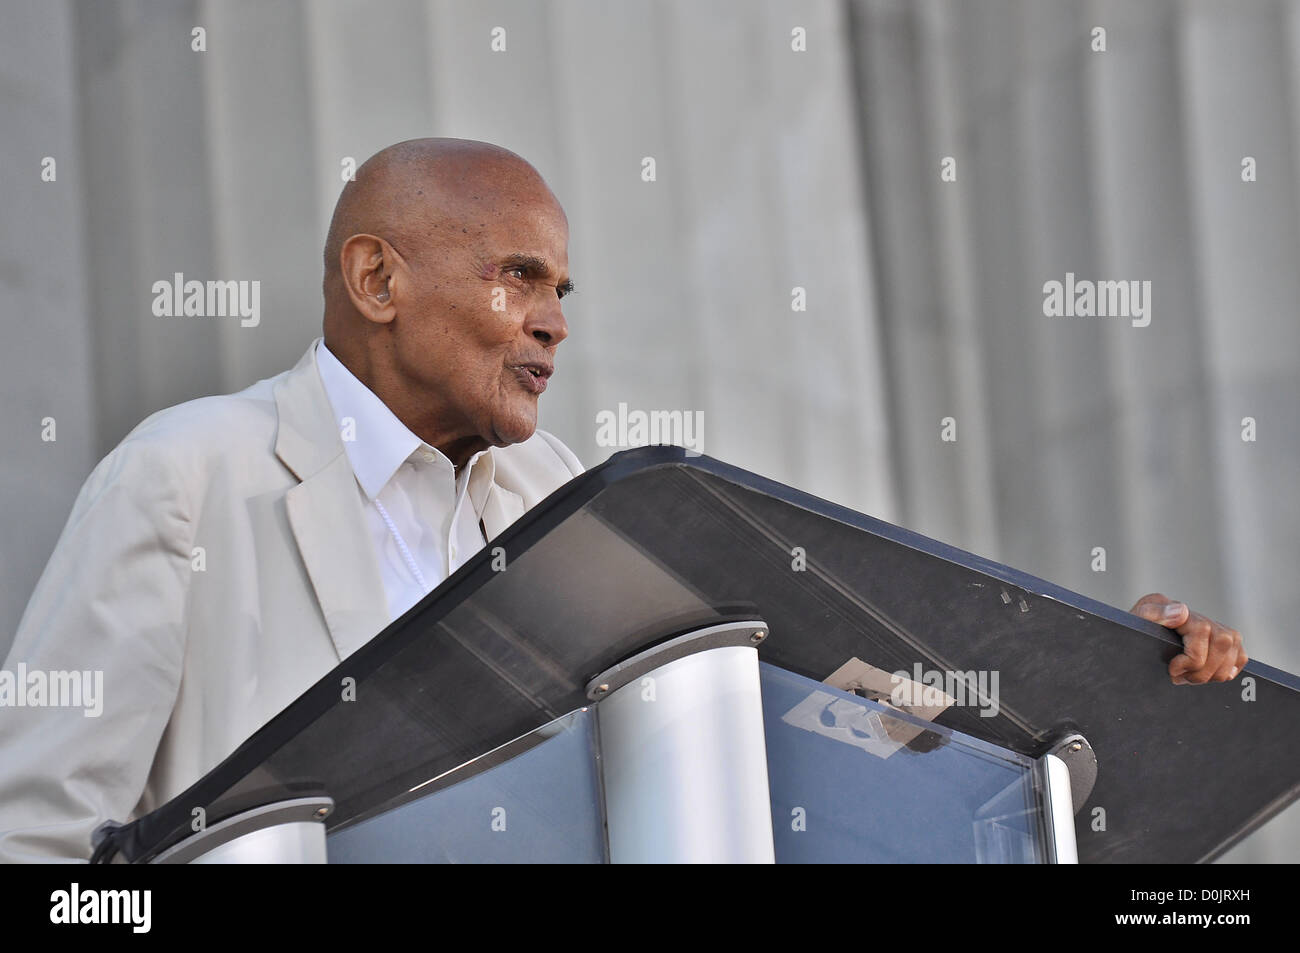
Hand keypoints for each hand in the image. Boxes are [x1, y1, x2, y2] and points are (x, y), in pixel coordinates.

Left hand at [1130, 593, 1247, 684]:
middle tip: (1180, 677)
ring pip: (1235, 652)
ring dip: (1213, 674)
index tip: (1173, 669)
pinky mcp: (1223, 646)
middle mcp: (1202, 618)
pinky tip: (1207, 675)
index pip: (1203, 630)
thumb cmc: (1134, 633)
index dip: (1192, 656)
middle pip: (1224, 642)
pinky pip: (1240, 657)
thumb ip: (1153, 612)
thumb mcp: (1135, 621)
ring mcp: (1215, 631)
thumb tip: (1181, 612)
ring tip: (1188, 677)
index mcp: (1180, 611)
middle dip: (1203, 669)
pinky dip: (1227, 671)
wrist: (1134, 642)